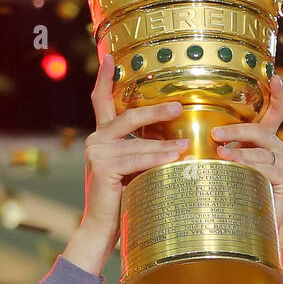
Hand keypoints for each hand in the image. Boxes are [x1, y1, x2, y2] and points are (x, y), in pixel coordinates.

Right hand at [69, 53, 189, 271]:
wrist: (102, 229)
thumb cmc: (123, 201)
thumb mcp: (133, 169)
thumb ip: (142, 150)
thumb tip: (176, 138)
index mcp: (101, 137)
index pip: (100, 101)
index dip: (104, 77)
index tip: (108, 54)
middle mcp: (95, 139)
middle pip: (128, 117)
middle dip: (155, 111)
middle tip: (179, 106)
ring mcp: (95, 152)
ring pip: (137, 143)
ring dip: (164, 144)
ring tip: (187, 144)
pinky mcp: (100, 166)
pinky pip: (136, 159)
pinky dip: (157, 159)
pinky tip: (174, 158)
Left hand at [210, 76, 282, 224]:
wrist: (249, 231)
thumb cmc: (232, 198)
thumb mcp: (224, 168)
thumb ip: (220, 150)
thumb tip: (195, 133)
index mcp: (264, 142)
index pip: (275, 112)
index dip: (276, 94)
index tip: (274, 76)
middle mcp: (278, 148)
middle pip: (261, 130)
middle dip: (237, 130)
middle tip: (215, 134)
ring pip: (262, 149)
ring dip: (240, 151)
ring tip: (221, 155)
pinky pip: (268, 166)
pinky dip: (251, 165)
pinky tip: (236, 167)